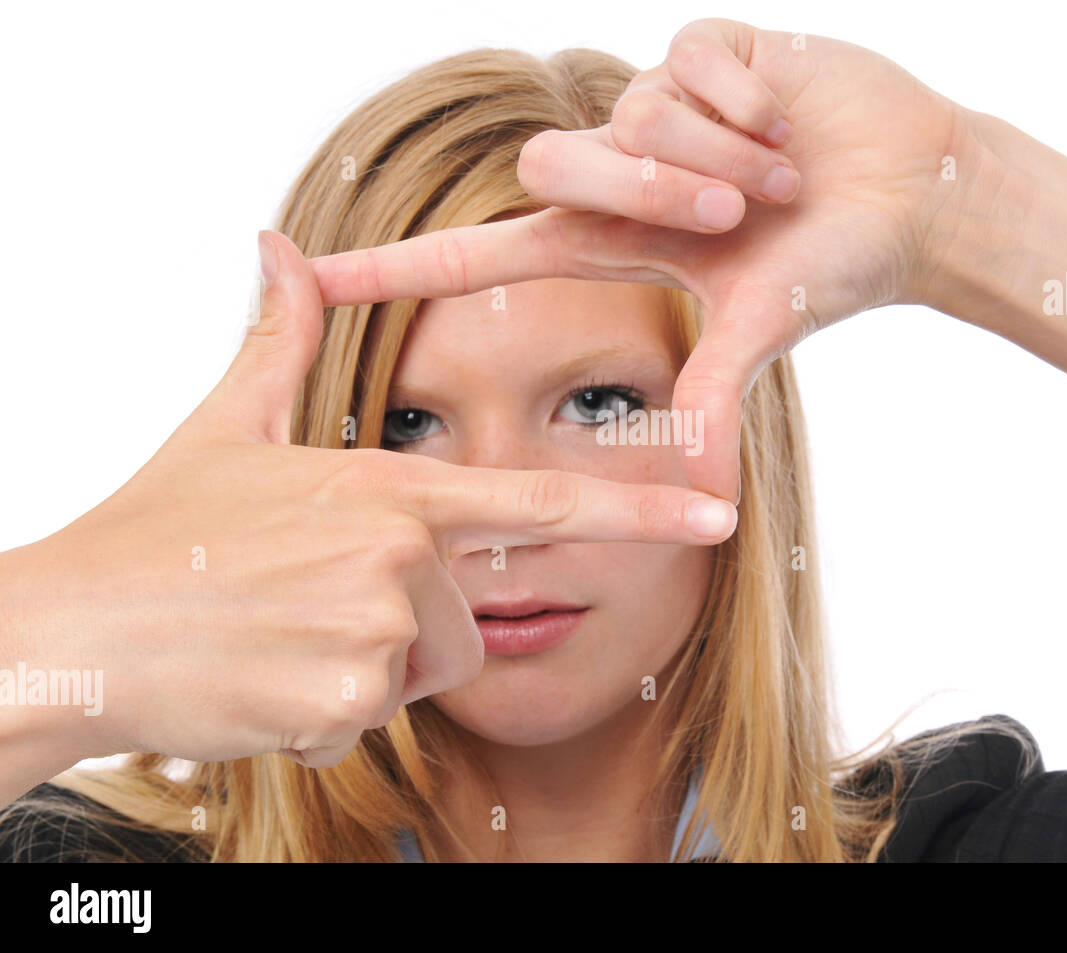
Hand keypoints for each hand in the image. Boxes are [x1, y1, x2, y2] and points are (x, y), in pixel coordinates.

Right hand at [8, 230, 737, 773]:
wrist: (77, 630)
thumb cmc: (157, 530)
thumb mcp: (226, 426)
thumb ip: (282, 341)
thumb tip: (274, 244)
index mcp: (391, 488)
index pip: (542, 504)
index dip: (639, 511)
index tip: (720, 517)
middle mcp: (400, 553)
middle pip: (460, 620)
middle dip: (399, 631)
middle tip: (305, 609)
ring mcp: (376, 628)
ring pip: (414, 675)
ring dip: (354, 674)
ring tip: (279, 641)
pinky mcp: (343, 699)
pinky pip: (363, 721)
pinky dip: (316, 716)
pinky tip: (260, 682)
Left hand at [309, 18, 977, 501]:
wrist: (919, 199)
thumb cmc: (838, 267)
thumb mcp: (760, 330)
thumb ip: (711, 399)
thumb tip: (704, 503)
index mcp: (617, 240)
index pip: (483, 253)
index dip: (399, 267)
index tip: (307, 271)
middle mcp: (623, 170)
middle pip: (559, 165)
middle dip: (652, 189)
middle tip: (735, 213)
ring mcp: (659, 104)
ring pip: (632, 114)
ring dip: (719, 155)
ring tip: (783, 173)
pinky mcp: (705, 47)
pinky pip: (690, 63)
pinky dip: (748, 103)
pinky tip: (789, 120)